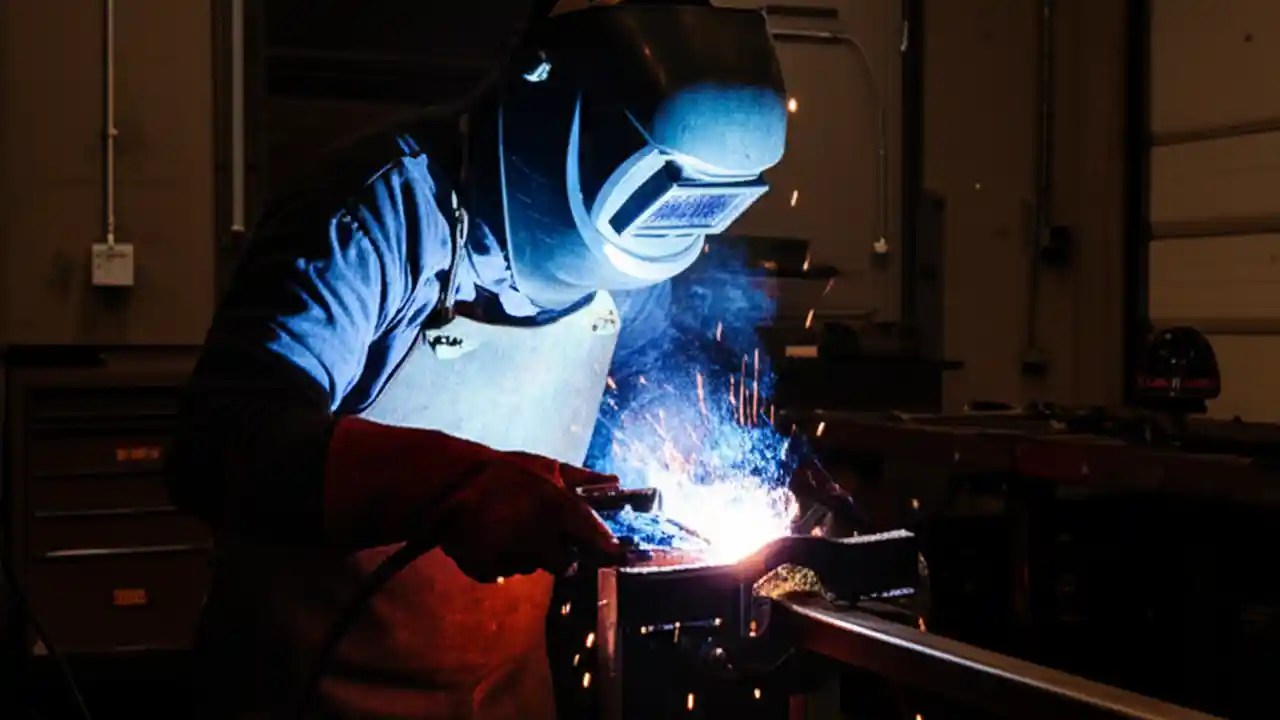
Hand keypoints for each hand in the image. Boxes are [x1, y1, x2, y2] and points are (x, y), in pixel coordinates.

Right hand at [433, 453, 626, 581]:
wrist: (446, 483)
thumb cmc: (502, 471)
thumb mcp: (546, 466)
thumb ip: (583, 479)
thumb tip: (616, 481)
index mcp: (557, 509)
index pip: (595, 540)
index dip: (608, 550)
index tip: (617, 555)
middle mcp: (538, 538)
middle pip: (565, 564)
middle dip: (559, 552)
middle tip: (543, 533)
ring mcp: (511, 558)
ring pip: (533, 567)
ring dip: (528, 554)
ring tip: (510, 527)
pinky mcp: (487, 571)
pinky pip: (505, 571)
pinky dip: (502, 559)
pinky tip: (493, 537)